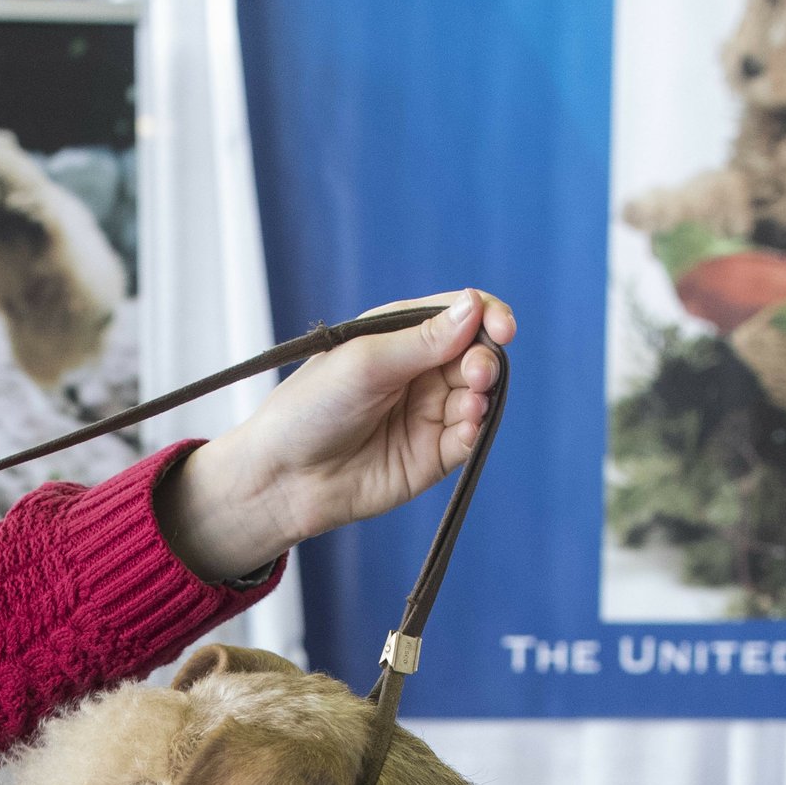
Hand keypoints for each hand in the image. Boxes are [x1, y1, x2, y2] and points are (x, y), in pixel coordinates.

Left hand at [157, 289, 515, 582]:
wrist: (283, 479)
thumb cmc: (309, 410)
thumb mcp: (365, 363)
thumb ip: (422, 339)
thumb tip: (473, 305)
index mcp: (399, 334)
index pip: (459, 313)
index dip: (485, 315)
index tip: (502, 327)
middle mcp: (418, 370)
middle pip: (476, 352)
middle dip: (486, 357)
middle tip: (477, 372)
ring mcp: (428, 412)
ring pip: (480, 394)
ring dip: (485, 393)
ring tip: (471, 401)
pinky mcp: (433, 454)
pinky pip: (470, 437)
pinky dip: (477, 429)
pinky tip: (469, 425)